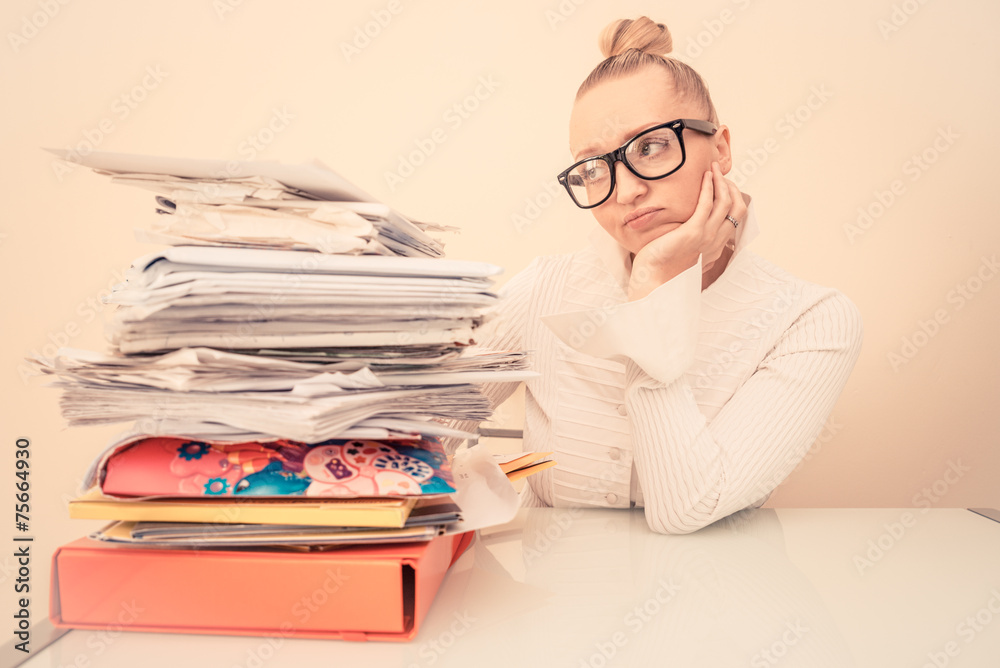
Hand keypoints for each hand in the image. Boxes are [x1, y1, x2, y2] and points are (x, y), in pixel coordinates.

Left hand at [628, 162, 746, 300]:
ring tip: (711, 168)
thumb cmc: (662, 266)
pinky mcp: (693, 232)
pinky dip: (708, 187)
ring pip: (726, 203)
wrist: (652, 281)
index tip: (723, 184)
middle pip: (737, 208)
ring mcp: (706, 237)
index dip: (733, 197)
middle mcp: (716, 242)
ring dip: (721, 181)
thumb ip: (690, 240)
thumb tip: (686, 227)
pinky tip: (704, 177)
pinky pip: (706, 205)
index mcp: (716, 247)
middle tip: (719, 172)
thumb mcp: (682, 250)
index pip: (737, 218)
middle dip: (731, 186)